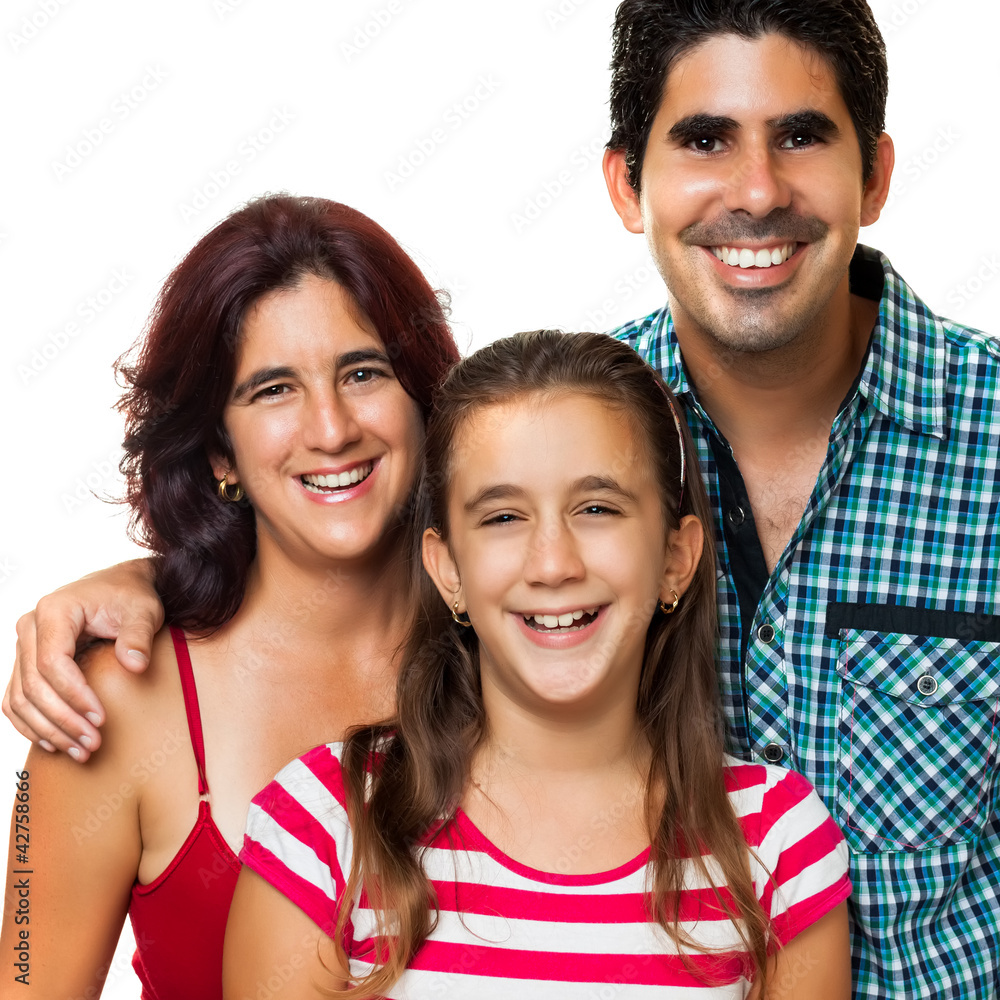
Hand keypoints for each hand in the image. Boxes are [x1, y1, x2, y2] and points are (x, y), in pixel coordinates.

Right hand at [3, 559, 162, 760]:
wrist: (121, 588)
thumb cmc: (132, 597)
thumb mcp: (143, 610)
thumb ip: (139, 635)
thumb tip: (136, 666)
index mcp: (54, 611)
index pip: (52, 663)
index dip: (74, 695)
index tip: (100, 719)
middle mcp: (30, 628)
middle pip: (33, 685)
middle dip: (63, 720)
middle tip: (92, 744)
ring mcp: (25, 646)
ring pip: (20, 698)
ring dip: (48, 730)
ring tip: (80, 751)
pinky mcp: (27, 662)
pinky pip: (17, 699)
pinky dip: (32, 724)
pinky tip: (57, 744)